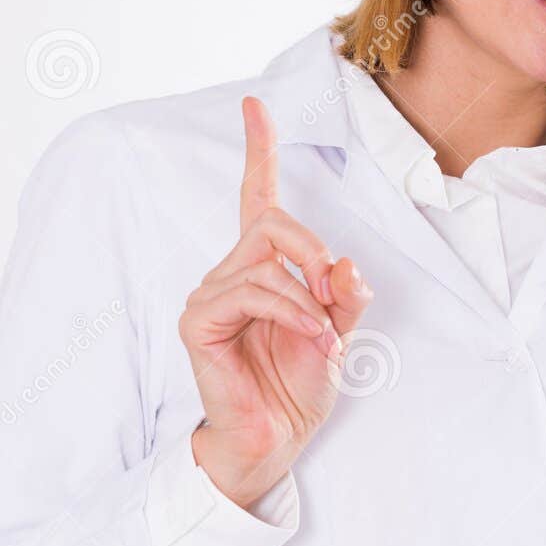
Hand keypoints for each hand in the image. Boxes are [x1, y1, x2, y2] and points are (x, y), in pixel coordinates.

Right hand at [179, 95, 375, 508]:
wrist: (276, 439)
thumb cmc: (299, 384)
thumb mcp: (339, 332)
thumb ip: (344, 295)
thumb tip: (345, 264)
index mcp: (262, 267)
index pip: (256, 196)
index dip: (258, 150)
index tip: (254, 106)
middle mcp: (230, 272)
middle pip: (271, 221)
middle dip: (312, 249)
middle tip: (334, 295)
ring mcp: (210, 294)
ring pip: (264, 259)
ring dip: (308, 295)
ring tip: (326, 334)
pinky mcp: (200, 321)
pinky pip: (252, 292)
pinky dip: (291, 311)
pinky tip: (311, 338)